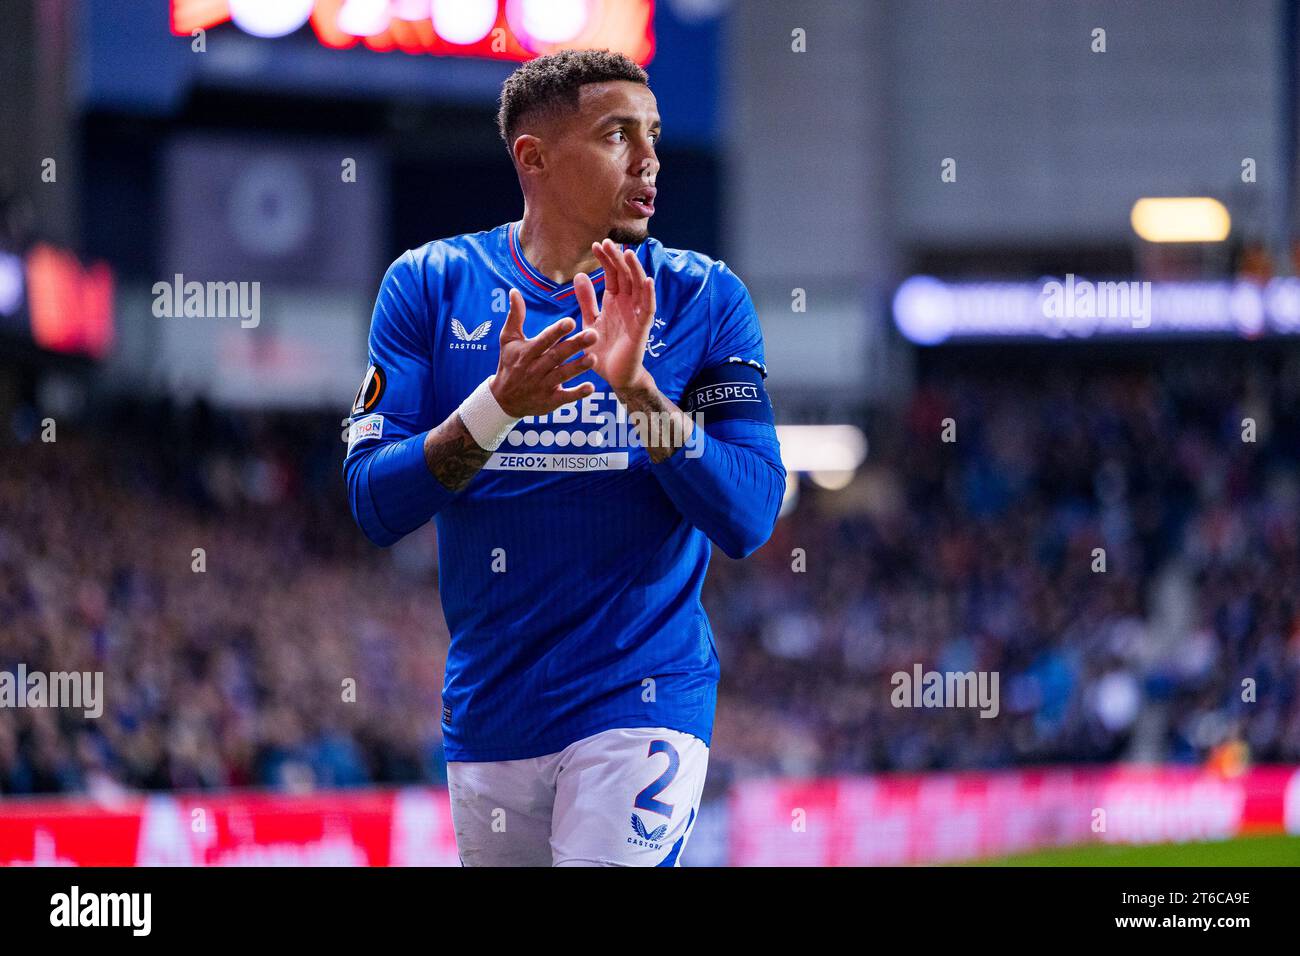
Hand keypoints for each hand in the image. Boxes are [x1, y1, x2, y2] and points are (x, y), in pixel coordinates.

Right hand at [490, 288, 596, 416]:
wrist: (503, 399)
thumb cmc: (509, 363)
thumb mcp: (508, 339)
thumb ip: (515, 316)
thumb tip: (514, 290)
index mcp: (527, 352)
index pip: (544, 340)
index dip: (556, 331)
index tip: (570, 321)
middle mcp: (535, 368)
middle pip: (557, 356)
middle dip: (574, 346)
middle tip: (593, 335)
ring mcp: (543, 386)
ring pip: (562, 375)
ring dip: (578, 367)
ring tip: (593, 358)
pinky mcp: (550, 401)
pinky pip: (565, 397)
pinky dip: (577, 394)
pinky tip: (591, 388)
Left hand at [574, 239, 656, 393]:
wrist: (614, 376)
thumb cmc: (603, 350)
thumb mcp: (589, 322)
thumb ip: (586, 300)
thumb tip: (580, 275)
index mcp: (614, 301)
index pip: (612, 274)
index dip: (606, 259)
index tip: (596, 245)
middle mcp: (627, 304)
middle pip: (625, 276)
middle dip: (617, 259)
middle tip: (607, 242)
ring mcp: (636, 315)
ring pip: (639, 287)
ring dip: (635, 270)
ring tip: (629, 254)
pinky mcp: (642, 328)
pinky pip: (648, 308)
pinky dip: (649, 294)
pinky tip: (647, 280)